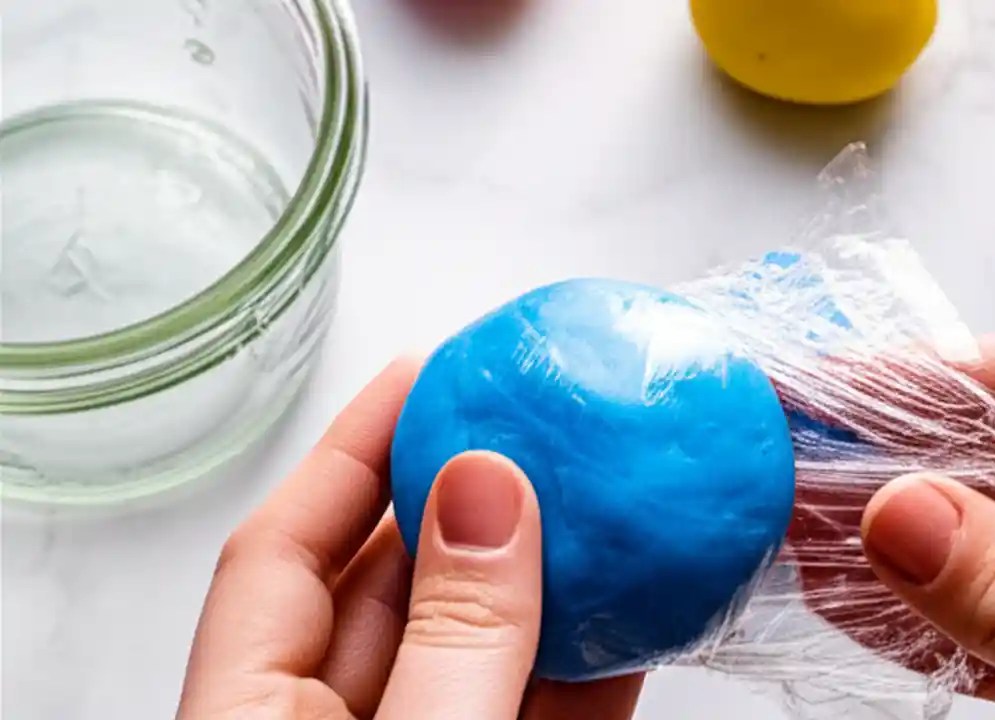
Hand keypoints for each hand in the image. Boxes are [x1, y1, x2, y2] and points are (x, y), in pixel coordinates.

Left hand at [176, 358, 643, 719]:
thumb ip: (454, 639)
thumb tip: (490, 488)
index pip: (282, 553)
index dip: (352, 450)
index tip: (428, 372)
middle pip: (389, 589)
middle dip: (467, 502)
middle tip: (537, 425)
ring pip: (476, 652)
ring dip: (546, 582)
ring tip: (605, 499)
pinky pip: (542, 716)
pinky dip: (593, 670)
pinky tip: (640, 614)